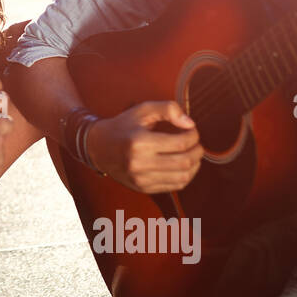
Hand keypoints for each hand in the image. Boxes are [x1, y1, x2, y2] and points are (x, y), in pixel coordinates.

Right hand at [85, 100, 202, 193]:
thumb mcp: (142, 110)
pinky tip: (183, 166)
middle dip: (197, 151)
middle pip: (184, 162)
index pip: (180, 143)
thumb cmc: (123, 126)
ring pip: (182, 177)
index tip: (192, 130)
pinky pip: (174, 186)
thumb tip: (190, 124)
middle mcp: (139, 163)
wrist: (98, 147)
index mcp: (139, 142)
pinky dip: (185, 176)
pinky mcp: (143, 188)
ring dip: (195, 165)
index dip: (193, 136)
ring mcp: (140, 178)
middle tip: (196, 143)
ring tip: (192, 154)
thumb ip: (168, 109)